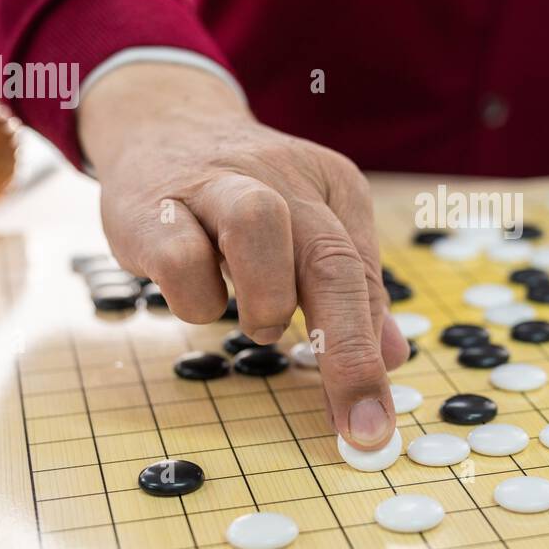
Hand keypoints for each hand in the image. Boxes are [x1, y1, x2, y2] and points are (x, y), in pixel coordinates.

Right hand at [78, 62, 407, 447]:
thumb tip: (394, 357)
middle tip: (358, 422)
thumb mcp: (312, 226)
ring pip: (258, 225)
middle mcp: (284, 179)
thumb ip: (353, 289)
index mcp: (333, 189)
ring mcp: (216, 186)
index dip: (371, 357)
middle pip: (330, 260)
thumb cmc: (248, 193)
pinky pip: (181, 259)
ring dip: (267, 297)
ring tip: (261, 322)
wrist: (163, 122)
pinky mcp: (153, 207)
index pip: (365, 276)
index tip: (375, 427)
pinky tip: (198, 291)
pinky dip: (196, 297)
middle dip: (349, 353)